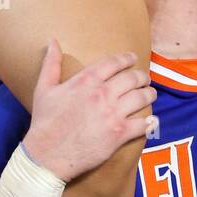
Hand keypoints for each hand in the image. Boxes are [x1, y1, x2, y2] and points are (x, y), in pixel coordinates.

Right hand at [23, 39, 154, 183]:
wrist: (47, 155)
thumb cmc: (44, 122)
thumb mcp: (44, 88)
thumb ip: (51, 63)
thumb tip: (52, 41)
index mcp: (86, 80)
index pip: (114, 62)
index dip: (126, 58)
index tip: (133, 58)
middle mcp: (102, 94)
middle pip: (132, 78)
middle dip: (142, 76)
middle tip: (145, 78)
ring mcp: (112, 114)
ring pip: (141, 98)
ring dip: (149, 94)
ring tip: (151, 94)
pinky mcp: (118, 134)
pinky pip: (142, 125)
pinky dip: (150, 122)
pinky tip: (152, 120)